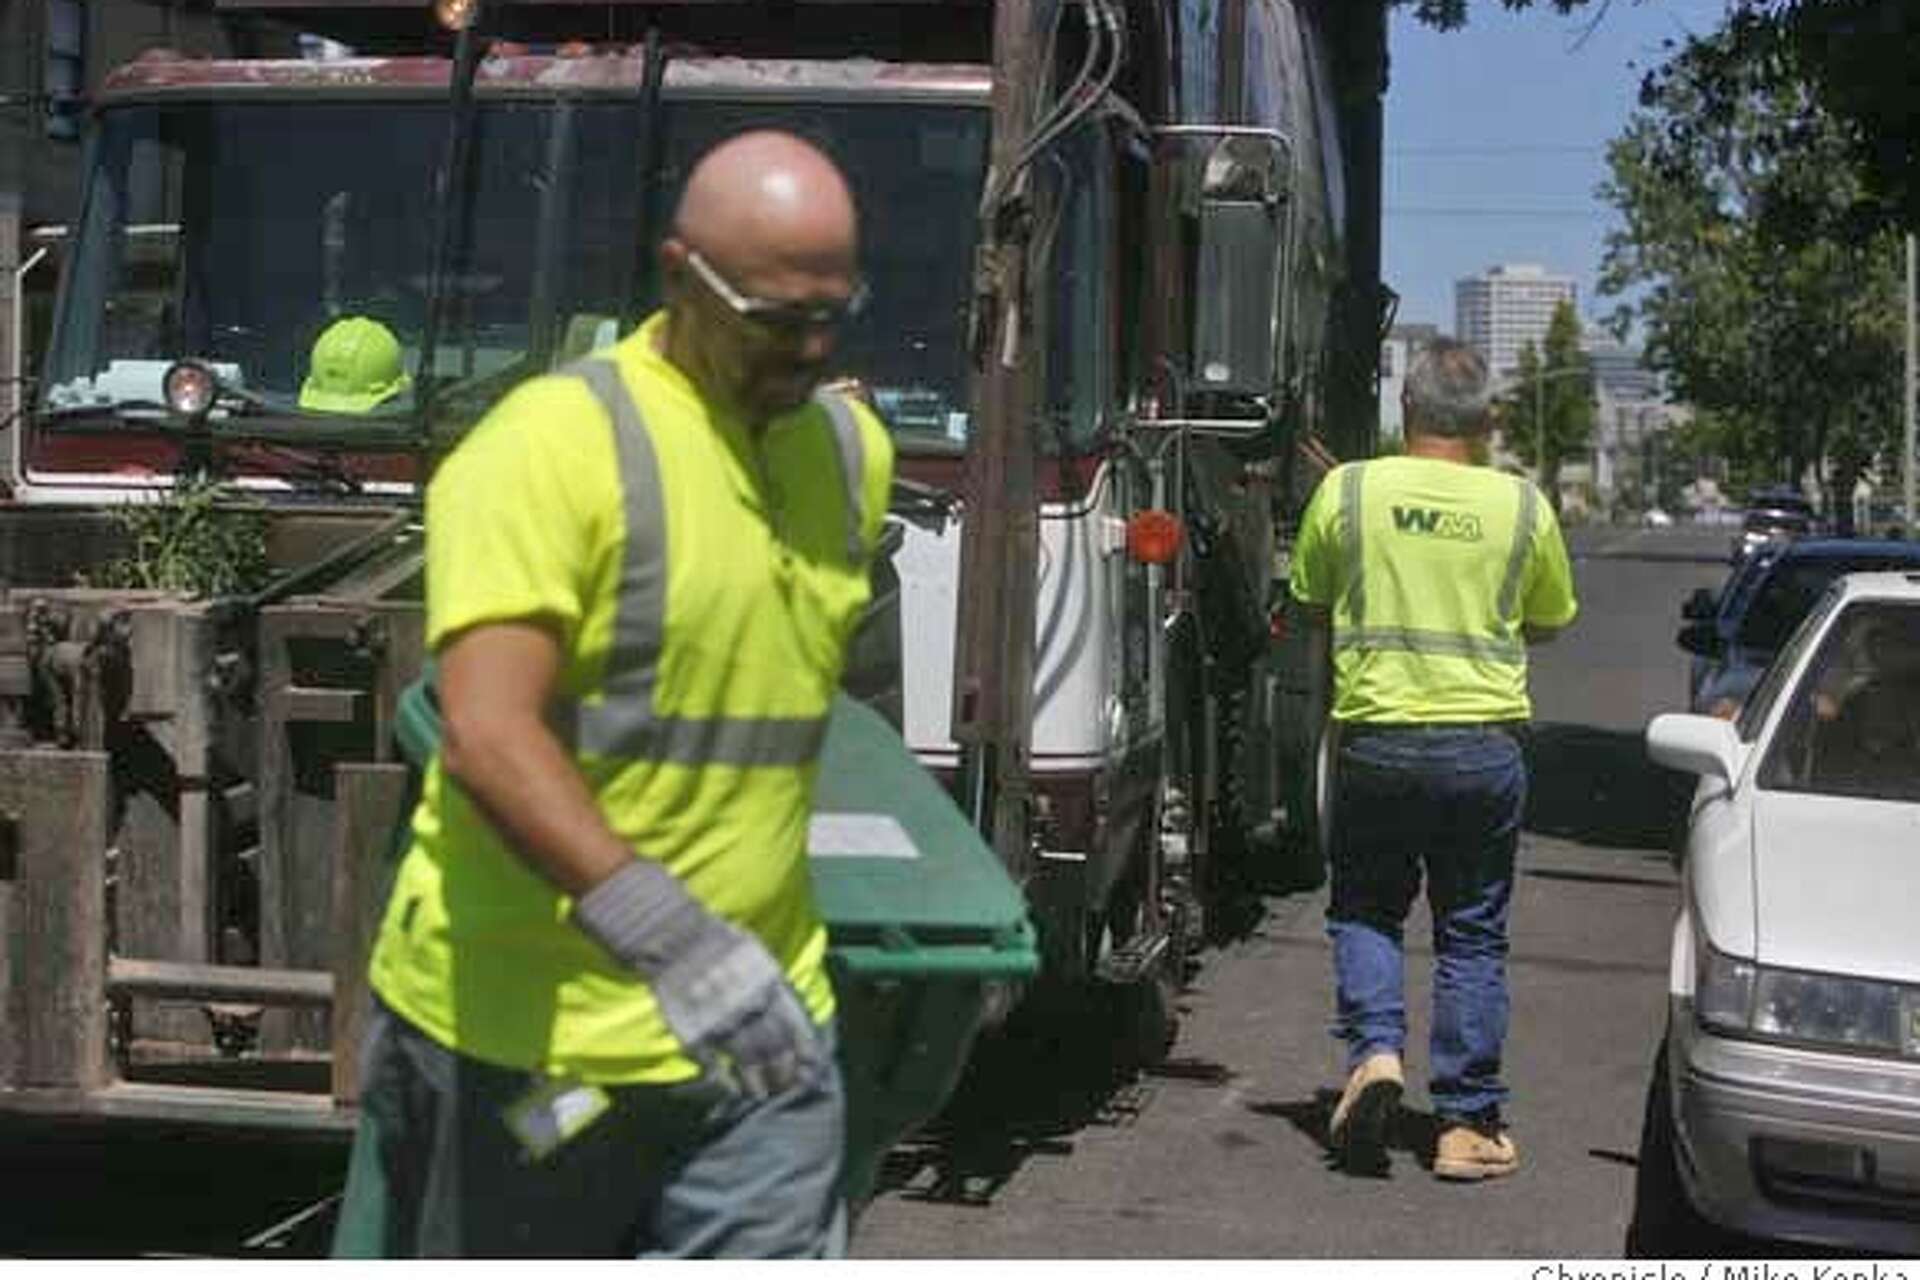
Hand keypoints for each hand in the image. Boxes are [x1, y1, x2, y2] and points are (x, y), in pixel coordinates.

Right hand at [647, 917, 825, 1099]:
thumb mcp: (760, 958)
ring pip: (750, 1064)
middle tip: (788, 1088)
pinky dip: (727, 1082)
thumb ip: (776, 987)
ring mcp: (724, 1025)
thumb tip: (793, 1013)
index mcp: (772, 989)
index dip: (807, 1055)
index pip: (798, 1030)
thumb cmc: (721, 942)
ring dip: (760, 1084)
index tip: (813, 1072)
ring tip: (765, 1095)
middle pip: (776, 1051)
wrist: (677, 939)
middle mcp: (752, 1011)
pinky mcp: (697, 1036)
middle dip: (785, 1074)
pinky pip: (715, 1068)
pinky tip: (734, 1090)